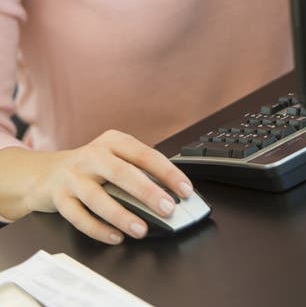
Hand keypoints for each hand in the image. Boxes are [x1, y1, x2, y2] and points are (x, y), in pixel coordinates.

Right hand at [26, 129, 193, 243]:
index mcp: (113, 141)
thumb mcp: (115, 157)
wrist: (48, 172)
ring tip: (141, 229)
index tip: (185, 189)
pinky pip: (79, 218)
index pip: (144, 154)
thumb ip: (138, 170)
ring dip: (121, 215)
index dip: (167, 172)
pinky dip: (99, 229)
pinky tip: (116, 237)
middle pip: (121, 173)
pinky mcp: (60, 198)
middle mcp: (92, 156)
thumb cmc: (92, 166)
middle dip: (147, 192)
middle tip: (167, 209)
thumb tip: (169, 194)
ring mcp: (73, 177)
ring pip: (97, 198)